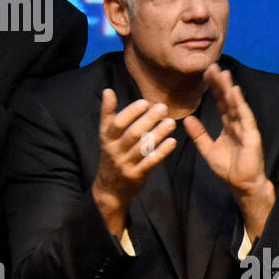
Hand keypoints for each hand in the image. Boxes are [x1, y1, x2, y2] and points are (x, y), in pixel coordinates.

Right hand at [91, 89, 176, 235]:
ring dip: (158, 134)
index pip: (117, 123)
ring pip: (142, 148)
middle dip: (148, 120)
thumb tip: (108, 90)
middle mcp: (114, 151)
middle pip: (132, 134)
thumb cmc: (111, 155)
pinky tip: (172, 142)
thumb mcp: (105, 136)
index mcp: (107, 138)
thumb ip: (108, 114)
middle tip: (163, 108)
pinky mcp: (136, 175)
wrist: (109, 188)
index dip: (130, 112)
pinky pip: (150, 162)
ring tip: (171, 122)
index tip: (144, 102)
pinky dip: (161, 151)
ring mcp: (125, 164)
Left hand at [184, 64, 274, 235]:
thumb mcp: (207, 149)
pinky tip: (235, 92)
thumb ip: (198, 134)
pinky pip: (245, 116)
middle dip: (220, 83)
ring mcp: (245, 127)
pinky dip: (240, 104)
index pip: (220, 102)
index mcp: (228, 125)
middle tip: (213, 65)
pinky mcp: (252, 135)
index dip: (213, 88)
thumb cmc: (228, 168)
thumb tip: (187, 118)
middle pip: (228, 99)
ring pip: (236, 104)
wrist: (242, 184)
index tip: (206, 73)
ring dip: (229, 88)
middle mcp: (237, 122)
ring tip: (223, 73)